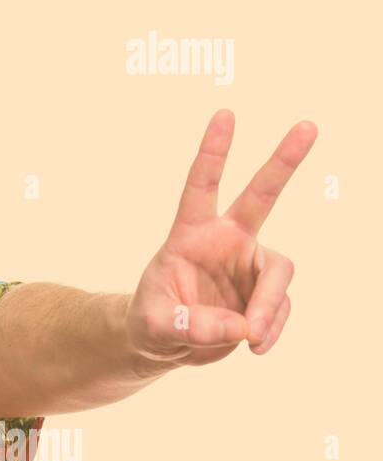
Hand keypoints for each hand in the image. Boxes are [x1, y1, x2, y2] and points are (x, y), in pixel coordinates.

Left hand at [126, 109, 316, 367]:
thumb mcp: (155, 325)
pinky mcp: (263, 294)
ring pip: (278, 273)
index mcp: (190, 234)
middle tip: (308, 125)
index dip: (213, 152)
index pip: (201, 186)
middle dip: (283, 161)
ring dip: (270, 306)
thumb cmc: (152, 321)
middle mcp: (226, 241)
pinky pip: (279, 308)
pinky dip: (271, 329)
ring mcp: (249, 265)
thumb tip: (241, 327)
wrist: (167, 343)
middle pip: (261, 195)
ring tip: (252, 338)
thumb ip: (188, 324)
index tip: (226, 115)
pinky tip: (255, 346)